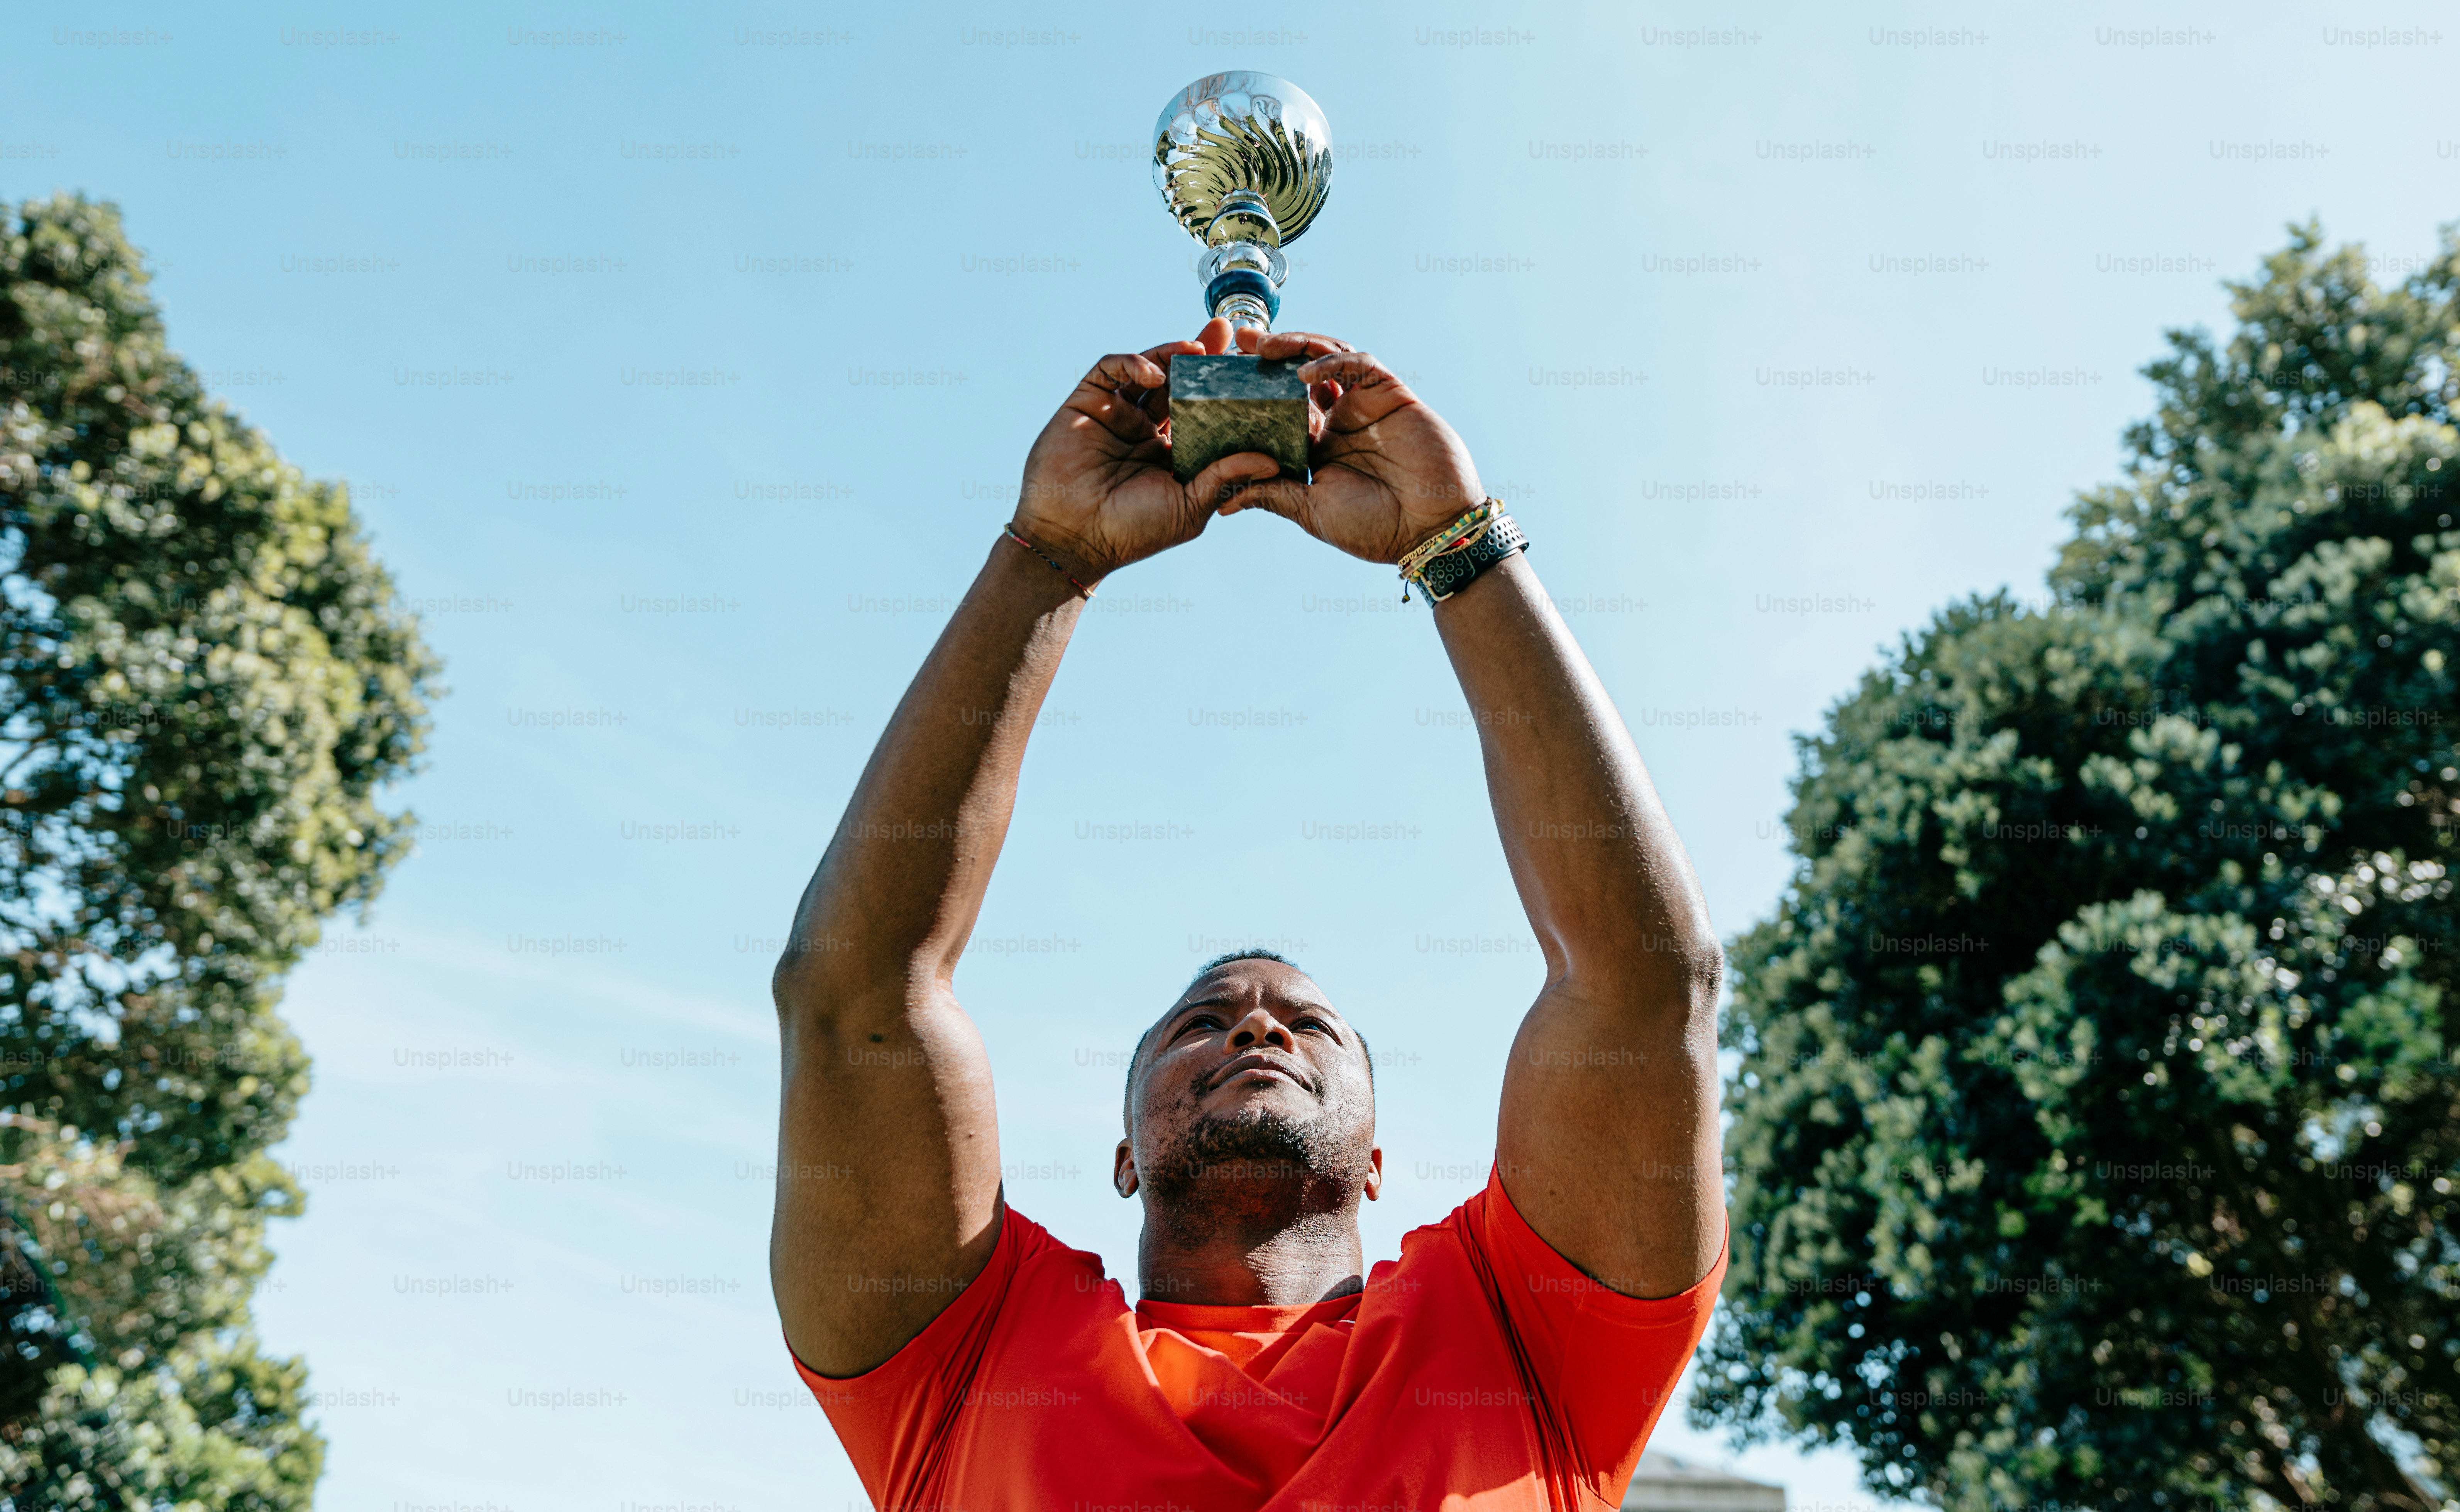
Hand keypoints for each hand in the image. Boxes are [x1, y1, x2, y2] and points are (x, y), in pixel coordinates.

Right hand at [1013, 319, 1282, 580]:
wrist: (1073, 538)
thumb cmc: (1132, 532)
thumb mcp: (1189, 507)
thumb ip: (1226, 478)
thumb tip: (1273, 461)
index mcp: (1172, 452)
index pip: (1204, 410)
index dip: (1224, 389)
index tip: (1250, 370)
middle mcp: (1146, 428)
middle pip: (1179, 382)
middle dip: (1203, 357)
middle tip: (1228, 333)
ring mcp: (1116, 412)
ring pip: (1149, 368)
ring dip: (1172, 353)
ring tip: (1197, 348)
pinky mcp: (1087, 401)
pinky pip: (1111, 369)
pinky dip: (1133, 363)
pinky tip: (1154, 373)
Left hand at [1214, 330, 1484, 563]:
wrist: (1428, 530)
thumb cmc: (1374, 527)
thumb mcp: (1310, 511)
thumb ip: (1270, 495)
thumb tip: (1221, 504)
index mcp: (1318, 446)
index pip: (1280, 406)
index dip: (1253, 389)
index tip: (1220, 379)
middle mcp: (1340, 419)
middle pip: (1300, 372)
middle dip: (1270, 354)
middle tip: (1239, 342)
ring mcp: (1366, 404)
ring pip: (1327, 358)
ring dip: (1296, 347)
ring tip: (1262, 345)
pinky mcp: (1392, 393)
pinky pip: (1359, 363)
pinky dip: (1331, 361)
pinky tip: (1303, 372)